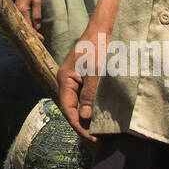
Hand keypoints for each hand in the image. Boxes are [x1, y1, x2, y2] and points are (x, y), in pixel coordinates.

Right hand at [14, 0, 42, 40]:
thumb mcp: (36, 1)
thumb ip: (37, 15)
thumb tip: (37, 27)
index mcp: (23, 10)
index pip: (29, 27)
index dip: (36, 34)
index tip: (42, 39)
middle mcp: (16, 13)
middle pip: (23, 29)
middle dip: (31, 35)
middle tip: (39, 40)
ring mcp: (13, 12)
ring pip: (20, 26)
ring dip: (27, 31)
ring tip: (35, 36)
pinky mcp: (12, 11)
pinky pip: (18, 21)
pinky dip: (23, 26)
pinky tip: (28, 27)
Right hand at [59, 23, 106, 142]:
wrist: (103, 28)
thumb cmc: (98, 47)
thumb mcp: (96, 72)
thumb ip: (90, 94)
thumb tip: (85, 117)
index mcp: (65, 79)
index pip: (67, 109)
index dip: (79, 125)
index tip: (92, 138)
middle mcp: (67, 80)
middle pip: (72, 108)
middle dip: (84, 124)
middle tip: (99, 140)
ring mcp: (75, 78)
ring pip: (79, 103)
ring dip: (89, 117)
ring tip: (101, 131)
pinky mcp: (84, 77)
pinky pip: (86, 96)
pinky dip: (93, 106)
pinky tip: (102, 114)